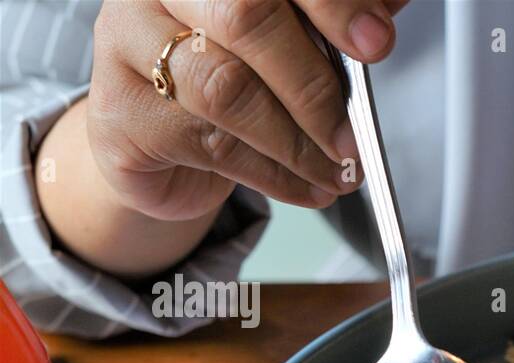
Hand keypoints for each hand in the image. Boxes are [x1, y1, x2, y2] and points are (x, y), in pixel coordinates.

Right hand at [86, 0, 405, 220]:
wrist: (158, 143)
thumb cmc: (230, 77)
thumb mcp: (288, 42)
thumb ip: (331, 21)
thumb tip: (386, 11)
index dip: (331, 5)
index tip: (375, 44)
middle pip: (244, 18)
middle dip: (314, 84)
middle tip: (352, 134)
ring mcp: (127, 44)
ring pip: (228, 91)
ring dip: (299, 145)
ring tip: (338, 172)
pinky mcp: (122, 113)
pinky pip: (212, 145)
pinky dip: (276, 176)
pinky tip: (308, 187)